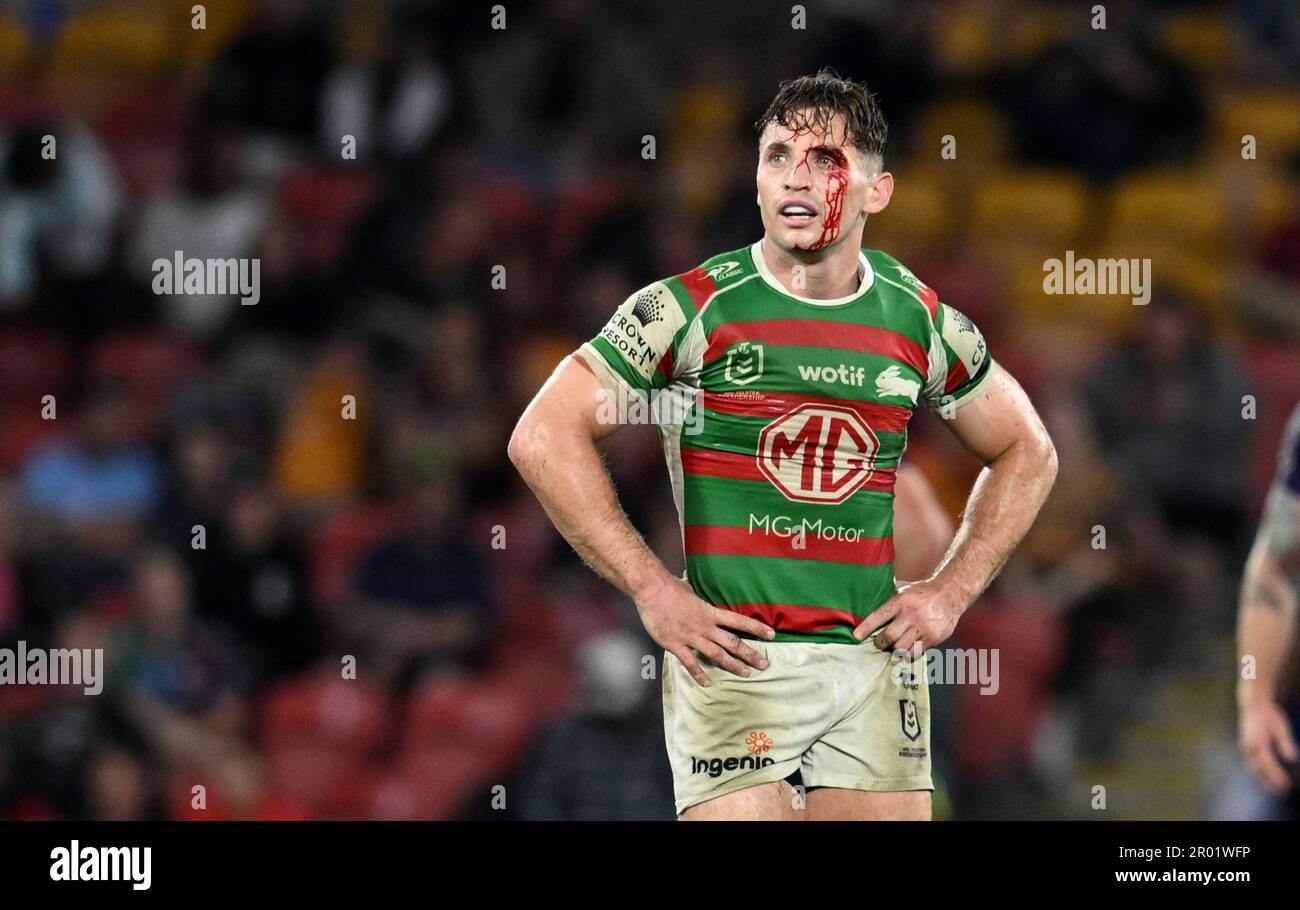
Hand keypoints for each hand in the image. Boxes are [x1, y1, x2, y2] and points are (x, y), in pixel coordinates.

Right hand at [636, 575, 773, 686]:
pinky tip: (708, 684)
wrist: (651, 590)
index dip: (757, 628)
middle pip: (732, 642)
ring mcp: (691, 637)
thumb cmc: (670, 587)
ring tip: (746, 674)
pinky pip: (690, 663)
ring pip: (716, 654)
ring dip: (732, 665)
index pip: (739, 621)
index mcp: (710, 612)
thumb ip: (697, 594)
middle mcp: (705, 626)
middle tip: (764, 664)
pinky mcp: (676, 645)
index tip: (772, 634)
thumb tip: (695, 582)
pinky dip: (699, 674)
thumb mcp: (690, 589)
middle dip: (750, 654)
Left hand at [852, 580, 962, 653]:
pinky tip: (906, 651)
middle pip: (889, 636)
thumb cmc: (922, 592)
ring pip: (901, 648)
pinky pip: (915, 653)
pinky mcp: (933, 637)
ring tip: (892, 647)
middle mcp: (912, 614)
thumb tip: (865, 601)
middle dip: (880, 643)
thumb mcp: (904, 589)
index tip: (856, 636)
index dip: (866, 628)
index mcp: (901, 600)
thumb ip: (887, 595)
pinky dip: (908, 654)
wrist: (950, 594)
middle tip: (878, 643)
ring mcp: (923, 627)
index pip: (879, 616)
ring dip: (894, 650)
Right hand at [1240, 699, 1297, 792]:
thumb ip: (1285, 743)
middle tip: (1283, 790)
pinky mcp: (1246, 747)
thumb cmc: (1269, 715)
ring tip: (1275, 787)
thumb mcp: (1281, 727)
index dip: (1277, 776)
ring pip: (1253, 769)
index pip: (1268, 764)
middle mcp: (1249, 747)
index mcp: (1258, 742)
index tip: (1287, 785)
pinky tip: (1267, 777)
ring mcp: (1245, 748)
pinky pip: (1251, 764)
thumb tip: (1292, 759)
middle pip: (1258, 770)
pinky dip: (1258, 773)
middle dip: (1270, 782)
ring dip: (1263, 780)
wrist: (1253, 705)